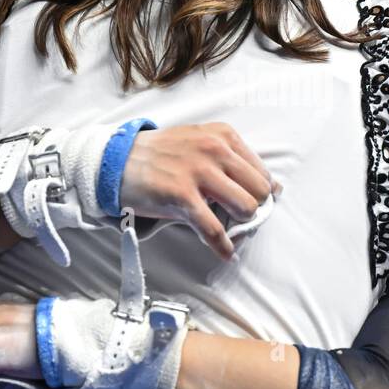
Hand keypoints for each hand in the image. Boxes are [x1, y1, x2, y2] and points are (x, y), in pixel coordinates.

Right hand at [120, 123, 280, 259]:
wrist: (118, 160)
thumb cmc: (162, 154)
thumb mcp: (200, 141)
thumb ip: (231, 158)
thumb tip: (270, 187)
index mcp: (222, 135)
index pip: (261, 171)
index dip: (259, 191)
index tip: (253, 202)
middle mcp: (214, 150)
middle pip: (258, 190)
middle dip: (252, 207)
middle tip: (238, 215)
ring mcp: (199, 172)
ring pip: (244, 208)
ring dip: (240, 223)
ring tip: (229, 226)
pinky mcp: (182, 195)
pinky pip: (213, 228)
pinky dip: (222, 245)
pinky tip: (226, 253)